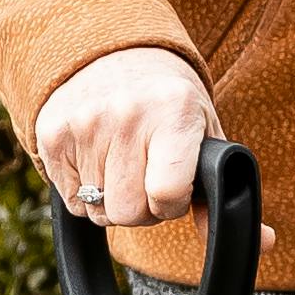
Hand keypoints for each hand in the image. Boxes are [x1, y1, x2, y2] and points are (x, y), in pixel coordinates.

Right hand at [33, 44, 218, 232]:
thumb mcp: (203, 132)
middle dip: (142, 209)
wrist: (116, 56)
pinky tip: (99, 161)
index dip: (171, 205)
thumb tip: (242, 238)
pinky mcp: (52, 134)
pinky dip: (87, 193)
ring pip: (99, 211)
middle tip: (146, 178)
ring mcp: (84, 123)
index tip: (173, 190)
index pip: (166, 193)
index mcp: (173, 110)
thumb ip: (217, 187)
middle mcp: (126, 113)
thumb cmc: (168, 104)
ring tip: (123, 165)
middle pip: (128, 212)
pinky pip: (73, 201)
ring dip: (113, 200)